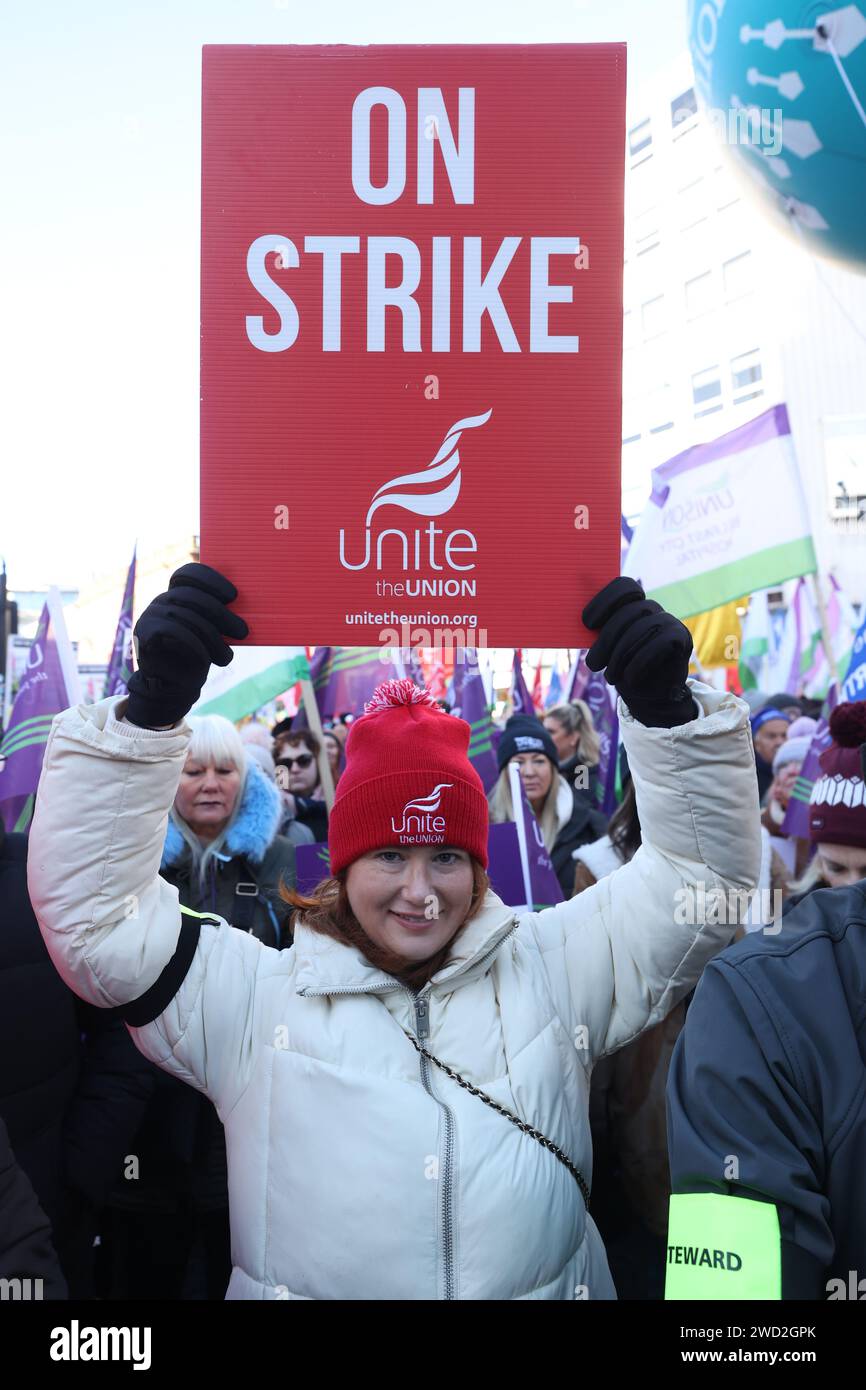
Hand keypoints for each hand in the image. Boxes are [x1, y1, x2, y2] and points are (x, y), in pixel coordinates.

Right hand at [125, 564, 248, 728]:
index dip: (211, 580)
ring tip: (226, 657)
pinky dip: (195, 647)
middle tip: (242, 631)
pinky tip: (207, 661)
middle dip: (220, 614)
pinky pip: (175, 632)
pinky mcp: (144, 635)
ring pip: (186, 616)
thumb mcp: (211, 633)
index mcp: (177, 595)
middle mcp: (161, 601)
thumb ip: (219, 617)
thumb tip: (244, 607)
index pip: (188, 575)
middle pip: (191, 596)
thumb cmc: (197, 657)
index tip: (234, 596)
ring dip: (212, 638)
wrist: (173, 688)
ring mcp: (149, 616)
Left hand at [582, 577, 695, 727]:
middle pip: (628, 612)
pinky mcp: (682, 636)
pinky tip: (630, 678)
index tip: (587, 623)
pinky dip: (639, 663)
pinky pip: (658, 643)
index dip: (604, 600)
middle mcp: (652, 607)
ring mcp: (669, 620)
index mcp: (632, 603)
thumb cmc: (624, 667)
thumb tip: (581, 626)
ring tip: (611, 677)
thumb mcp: (607, 648)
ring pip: (640, 629)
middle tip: (593, 664)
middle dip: (607, 639)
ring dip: (620, 656)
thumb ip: (599, 632)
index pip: (624, 586)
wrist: (652, 694)